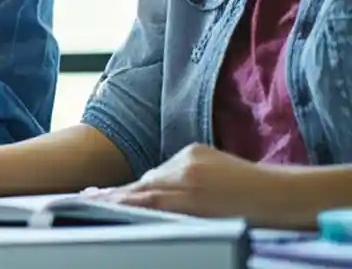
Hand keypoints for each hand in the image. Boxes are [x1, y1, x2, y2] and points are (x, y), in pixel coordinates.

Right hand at [90, 144, 285, 221]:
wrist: (282, 195)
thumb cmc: (250, 218)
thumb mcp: (204, 221)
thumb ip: (170, 210)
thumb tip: (143, 205)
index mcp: (187, 195)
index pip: (139, 197)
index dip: (113, 200)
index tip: (89, 201)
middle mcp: (184, 172)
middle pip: (141, 183)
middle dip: (115, 192)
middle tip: (88, 196)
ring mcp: (190, 158)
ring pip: (153, 174)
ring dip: (136, 185)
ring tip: (110, 193)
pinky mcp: (196, 150)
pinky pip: (168, 165)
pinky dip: (158, 176)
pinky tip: (147, 184)